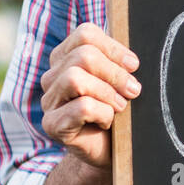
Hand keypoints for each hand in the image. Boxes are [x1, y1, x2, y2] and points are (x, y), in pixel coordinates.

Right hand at [40, 22, 140, 170]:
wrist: (112, 150)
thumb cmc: (118, 111)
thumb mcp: (121, 81)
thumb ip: (120, 62)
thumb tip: (132, 56)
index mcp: (67, 58)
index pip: (85, 34)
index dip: (114, 47)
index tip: (134, 65)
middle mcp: (53, 77)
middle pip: (83, 55)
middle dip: (115, 72)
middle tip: (134, 90)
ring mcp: (49, 101)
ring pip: (75, 78)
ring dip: (107, 92)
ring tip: (121, 106)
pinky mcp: (52, 125)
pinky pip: (81, 107)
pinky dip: (102, 113)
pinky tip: (107, 121)